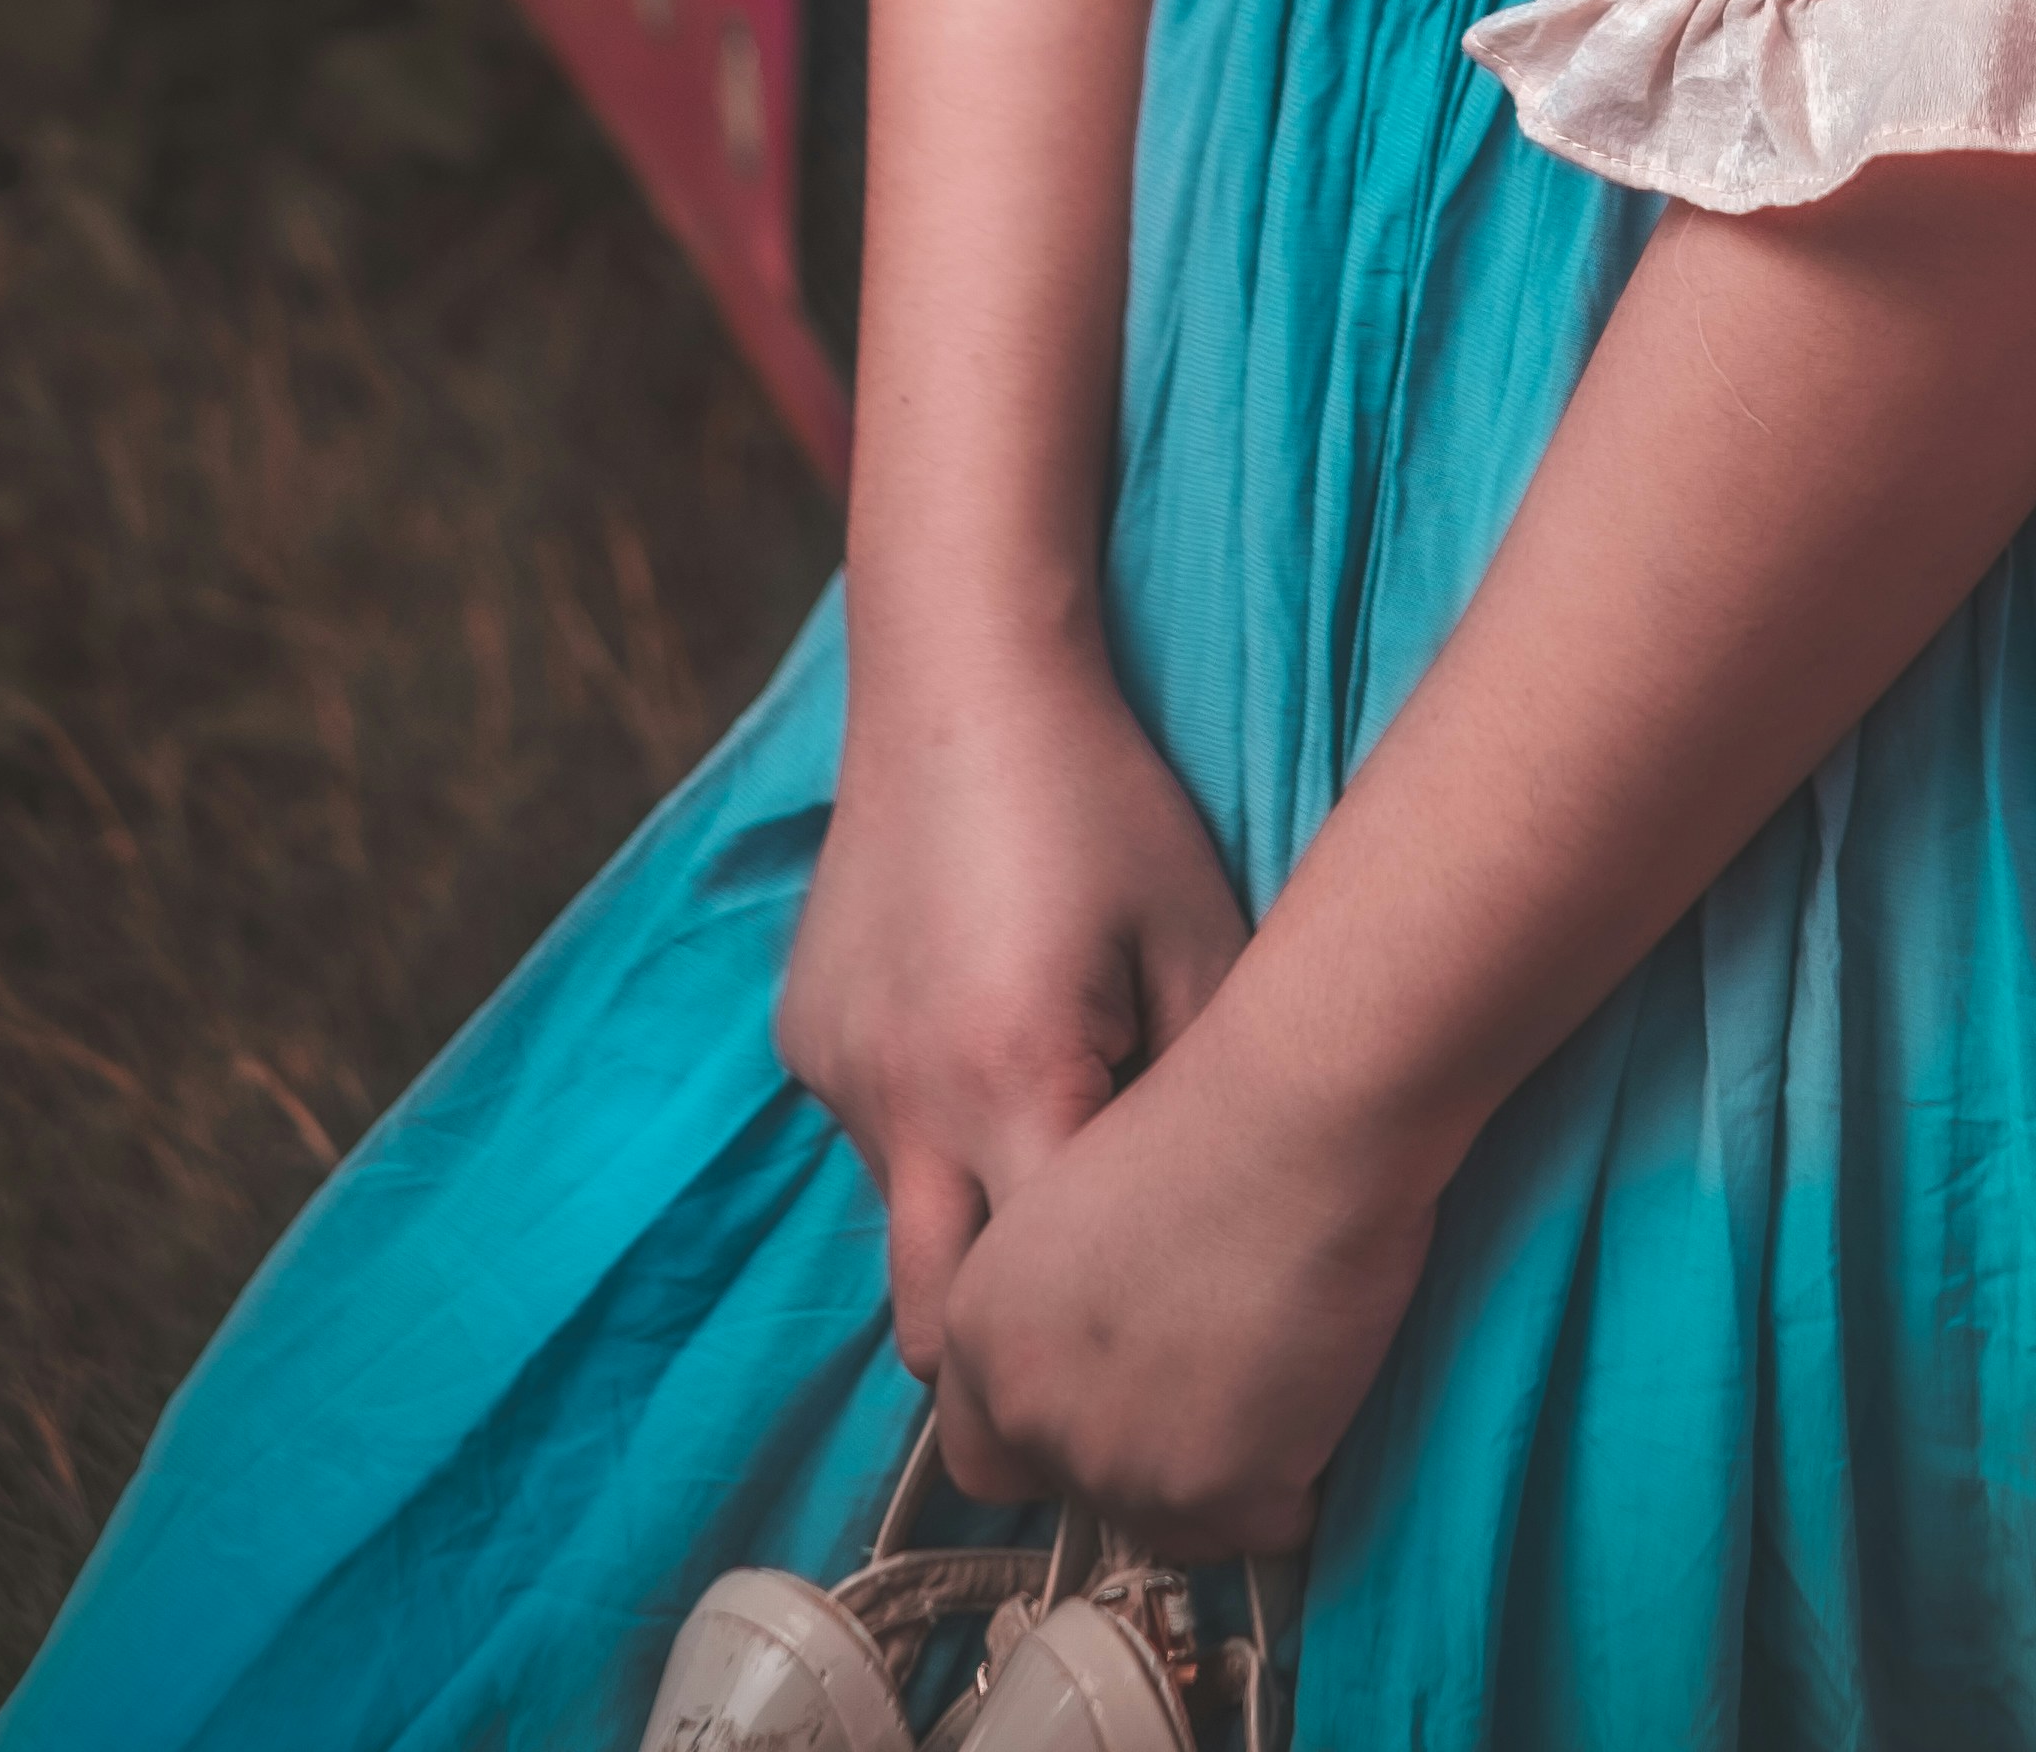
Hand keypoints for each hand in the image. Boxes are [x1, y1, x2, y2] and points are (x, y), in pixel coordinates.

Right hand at [779, 642, 1247, 1372]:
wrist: (963, 678)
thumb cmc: (1106, 807)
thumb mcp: (1199, 942)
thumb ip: (1209, 1104)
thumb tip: (1232, 1242)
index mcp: (1012, 1088)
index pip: (1042, 1318)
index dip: (1104, 1350)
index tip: (1162, 1352)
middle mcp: (903, 1108)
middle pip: (938, 1339)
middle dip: (1007, 1358)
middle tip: (1089, 1327)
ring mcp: (838, 1078)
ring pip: (903, 1230)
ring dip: (970, 1226)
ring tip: (1053, 1150)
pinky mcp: (803, 1042)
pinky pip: (871, 1141)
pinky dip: (928, 1139)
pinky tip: (986, 1046)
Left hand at [934, 991, 1441, 1552]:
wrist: (1300, 1105)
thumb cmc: (1215, 1117)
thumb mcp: (1079, 1208)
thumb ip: (1059, 1313)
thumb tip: (1105, 1370)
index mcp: (979, 1329)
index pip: (984, 1456)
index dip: (1056, 1437)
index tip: (1121, 1400)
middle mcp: (1027, 1408)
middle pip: (1088, 1497)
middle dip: (1150, 1456)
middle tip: (1219, 1372)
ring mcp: (1116, 1460)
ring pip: (1179, 1525)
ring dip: (1230, 1468)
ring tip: (1275, 1360)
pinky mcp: (1212, 1490)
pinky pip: (1268, 1524)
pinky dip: (1302, 1475)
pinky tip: (1317, 1373)